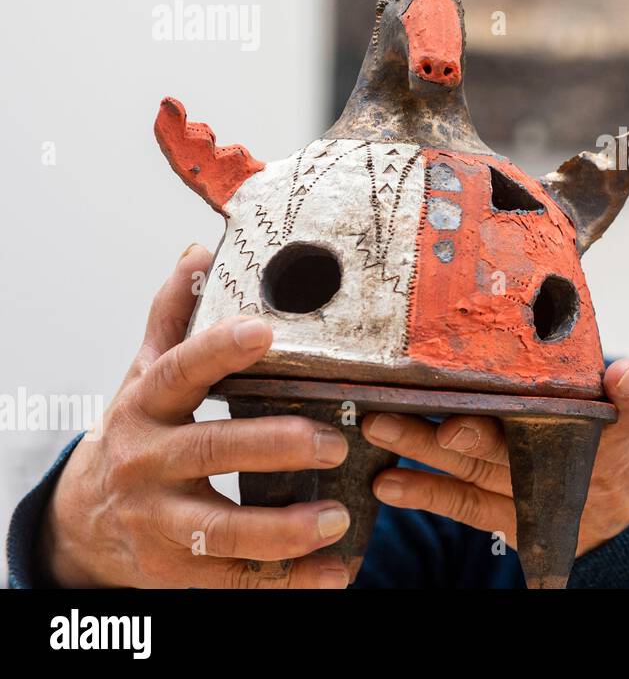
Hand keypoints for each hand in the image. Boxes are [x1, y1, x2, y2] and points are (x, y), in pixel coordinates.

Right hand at [38, 244, 354, 587]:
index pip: (180, 371)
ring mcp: (160, 523)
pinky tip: (334, 571)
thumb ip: (176, 317)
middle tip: (333, 441)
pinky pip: (236, 579)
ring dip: (284, 529)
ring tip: (337, 517)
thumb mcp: (147, 373)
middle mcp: (149, 463)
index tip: (264, 331)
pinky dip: (289, 582)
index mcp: (146, 406)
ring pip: (222, 528)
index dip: (218, 350)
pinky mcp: (178, 571)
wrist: (87, 518)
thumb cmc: (141, 431)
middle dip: (274, 447)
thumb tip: (200, 250)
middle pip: (211, 452)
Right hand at [360, 359, 628, 556]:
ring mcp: (504, 472)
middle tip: (387, 410)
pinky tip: (387, 485)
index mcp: (541, 403)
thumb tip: (624, 372)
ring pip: (454, 458)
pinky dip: (425, 494)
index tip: (443, 388)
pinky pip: (460, 502)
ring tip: (374, 431)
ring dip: (414, 446)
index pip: (499, 389)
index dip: (469, 388)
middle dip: (426, 418)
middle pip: (466, 422)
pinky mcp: (501, 512)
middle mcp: (515, 433)